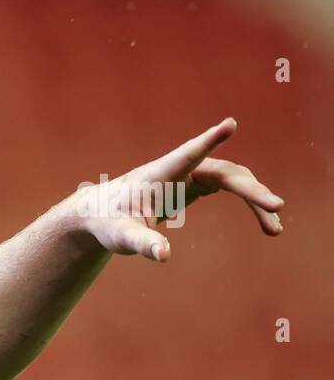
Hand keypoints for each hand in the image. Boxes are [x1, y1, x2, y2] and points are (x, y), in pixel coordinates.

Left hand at [58, 118, 285, 262]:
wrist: (104, 214)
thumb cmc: (109, 222)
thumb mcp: (122, 237)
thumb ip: (142, 243)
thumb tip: (163, 255)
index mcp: (160, 175)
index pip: (188, 155)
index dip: (208, 141)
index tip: (230, 123)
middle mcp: (180, 170)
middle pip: (223, 173)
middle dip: (251, 189)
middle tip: (276, 207)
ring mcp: (191, 175)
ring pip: (233, 181)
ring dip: (256, 201)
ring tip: (274, 229)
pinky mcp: (196, 185)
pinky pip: (231, 189)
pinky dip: (250, 204)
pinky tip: (267, 225)